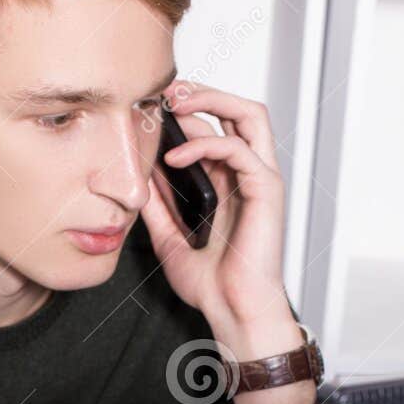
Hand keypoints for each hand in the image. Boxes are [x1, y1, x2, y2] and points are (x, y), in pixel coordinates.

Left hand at [141, 81, 287, 330]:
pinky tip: (174, 157)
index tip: (150, 109)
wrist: (233, 311)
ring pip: (248, 115)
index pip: (213, 128)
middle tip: (164, 91)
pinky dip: (205, 144)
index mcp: (229, 182)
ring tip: (175, 103)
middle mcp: (248, 175)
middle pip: (236, 110)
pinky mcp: (266, 189)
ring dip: (211, 100)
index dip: (186, 113)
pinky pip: (239, 149)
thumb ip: (156, 206)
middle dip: (201, 92)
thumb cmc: (211, 283)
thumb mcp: (168, 237)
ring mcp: (260, 179)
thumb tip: (136, 176)